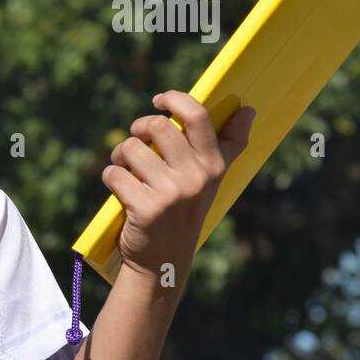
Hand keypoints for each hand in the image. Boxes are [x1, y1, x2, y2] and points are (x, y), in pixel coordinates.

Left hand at [102, 90, 256, 284]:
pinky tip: (120, 190)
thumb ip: (229, 144)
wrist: (165, 260)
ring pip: (130, 148)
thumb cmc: (185, 210)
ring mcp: (171, 193)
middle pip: (155, 126)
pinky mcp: (145, 207)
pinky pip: (114, 174)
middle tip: (135, 142)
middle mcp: (196, 177)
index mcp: (213, 164)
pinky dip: (110, 177)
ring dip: (119, 155)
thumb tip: (248, 110)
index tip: (159, 100)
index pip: (197, 116)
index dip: (175, 99)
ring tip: (124, 167)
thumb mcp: (212, 180)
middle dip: (137, 130)